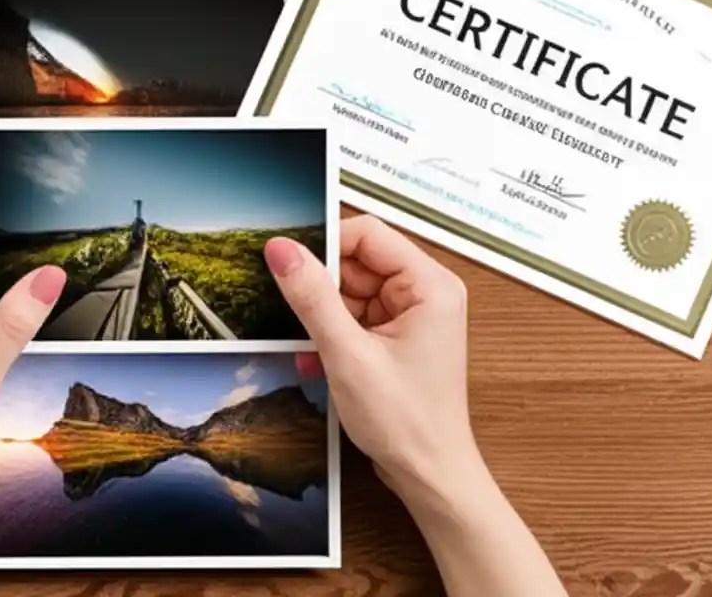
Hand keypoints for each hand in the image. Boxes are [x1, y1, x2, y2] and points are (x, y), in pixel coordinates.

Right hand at [265, 216, 565, 596]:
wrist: (429, 475)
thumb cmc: (407, 422)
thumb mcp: (347, 354)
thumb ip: (312, 297)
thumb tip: (281, 250)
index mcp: (430, 285)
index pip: (368, 235)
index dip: (324, 245)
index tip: (285, 263)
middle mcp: (425, 293)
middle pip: (356, 262)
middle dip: (320, 288)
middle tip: (294, 314)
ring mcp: (411, 316)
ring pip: (349, 291)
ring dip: (322, 317)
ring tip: (310, 347)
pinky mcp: (396, 338)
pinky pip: (353, 317)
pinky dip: (330, 334)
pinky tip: (316, 360)